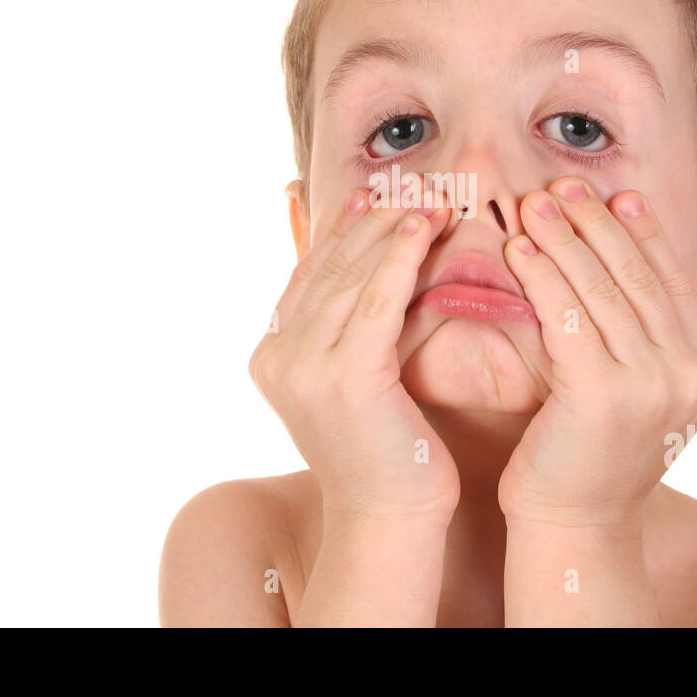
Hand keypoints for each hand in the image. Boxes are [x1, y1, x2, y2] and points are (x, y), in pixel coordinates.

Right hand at [249, 188, 459, 522]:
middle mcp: (276, 357)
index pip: (310, 276)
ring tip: (426, 193)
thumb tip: (355, 280)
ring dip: (391, 228)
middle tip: (406, 179)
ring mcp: (303, 368)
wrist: (390, 518)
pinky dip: (400, 258)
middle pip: (328, 269)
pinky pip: (376, 301)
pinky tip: (423, 227)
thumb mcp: (352, 377)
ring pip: (351, 277)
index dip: (342, 230)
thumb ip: (345, 323)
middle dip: (370, 219)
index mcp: (270, 356)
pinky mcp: (344, 377)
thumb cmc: (383, 450)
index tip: (372, 192)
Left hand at [497, 177, 696, 528]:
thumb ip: (652, 332)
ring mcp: (655, 386)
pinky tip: (517, 249)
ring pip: (600, 290)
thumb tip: (636, 254)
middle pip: (638, 277)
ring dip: (563, 239)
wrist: (575, 521)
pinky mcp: (605, 395)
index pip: (673, 282)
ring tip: (533, 204)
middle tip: (562, 186)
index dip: (641, 233)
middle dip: (597, 224)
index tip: (614, 194)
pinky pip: (567, 316)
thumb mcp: (641, 384)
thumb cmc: (594, 447)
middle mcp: (695, 373)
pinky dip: (541, 275)